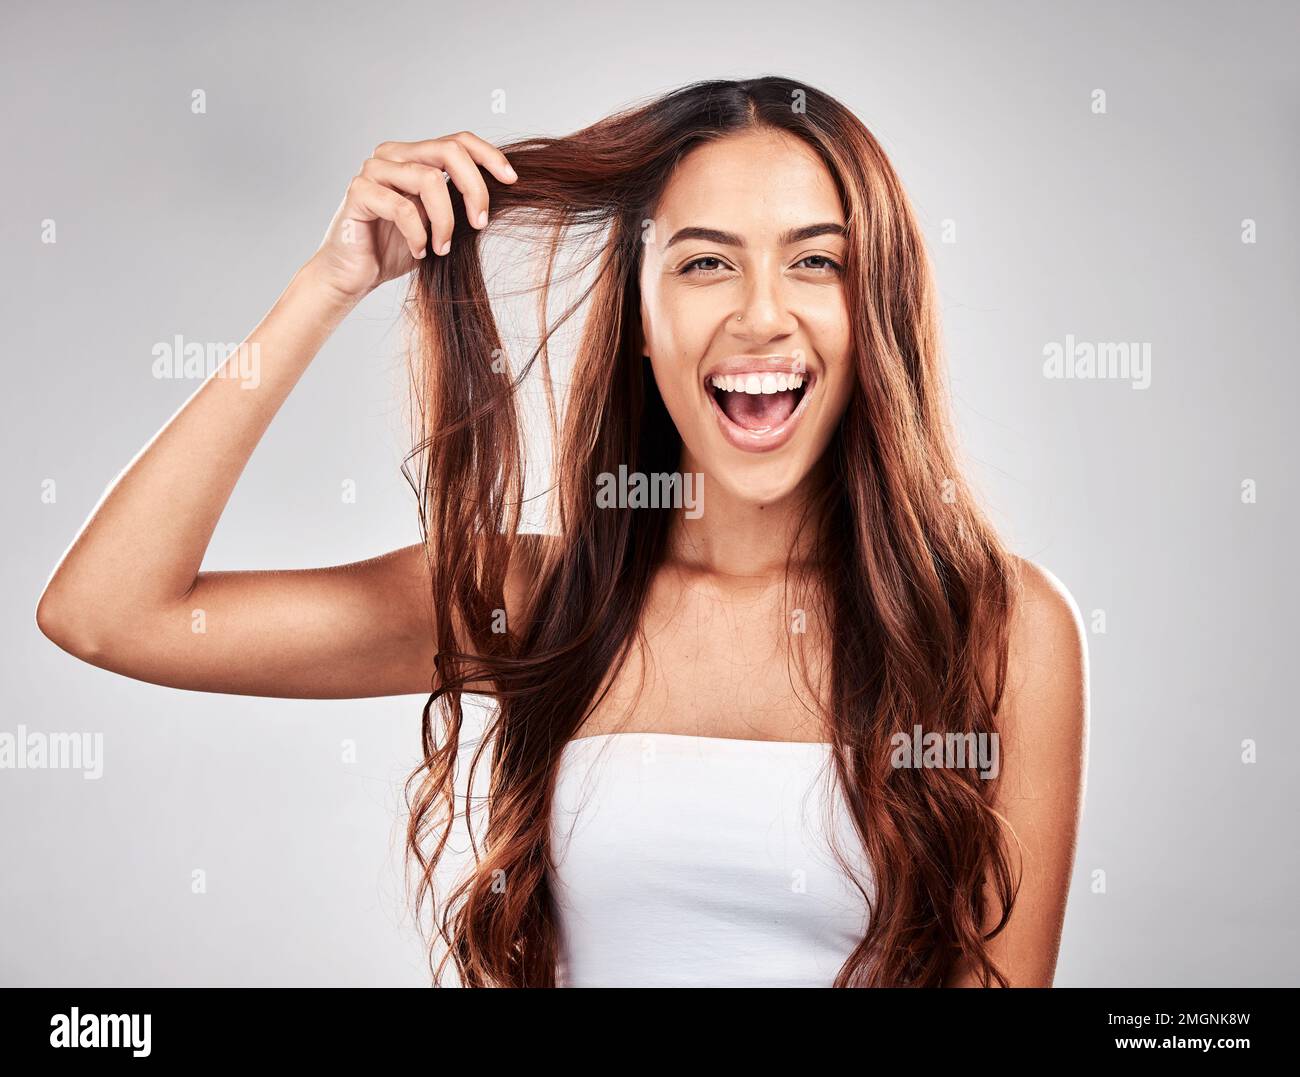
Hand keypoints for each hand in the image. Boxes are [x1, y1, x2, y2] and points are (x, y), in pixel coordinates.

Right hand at [306, 132, 516, 301]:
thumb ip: (459, 203)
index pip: (458, 141)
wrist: (355, 275)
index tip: (512, 181)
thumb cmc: (398, 249)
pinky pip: (402, 208)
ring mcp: (373, 170)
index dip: (489, 156)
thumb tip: (502, 191)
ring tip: (442, 249)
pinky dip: (418, 234)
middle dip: (474, 189)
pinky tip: (419, 252)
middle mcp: (393, 155)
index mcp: (414, 155)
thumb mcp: (439, 223)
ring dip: (445, 221)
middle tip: (479, 224)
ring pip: (429, 179)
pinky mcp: (358, 192)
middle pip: (449, 151)